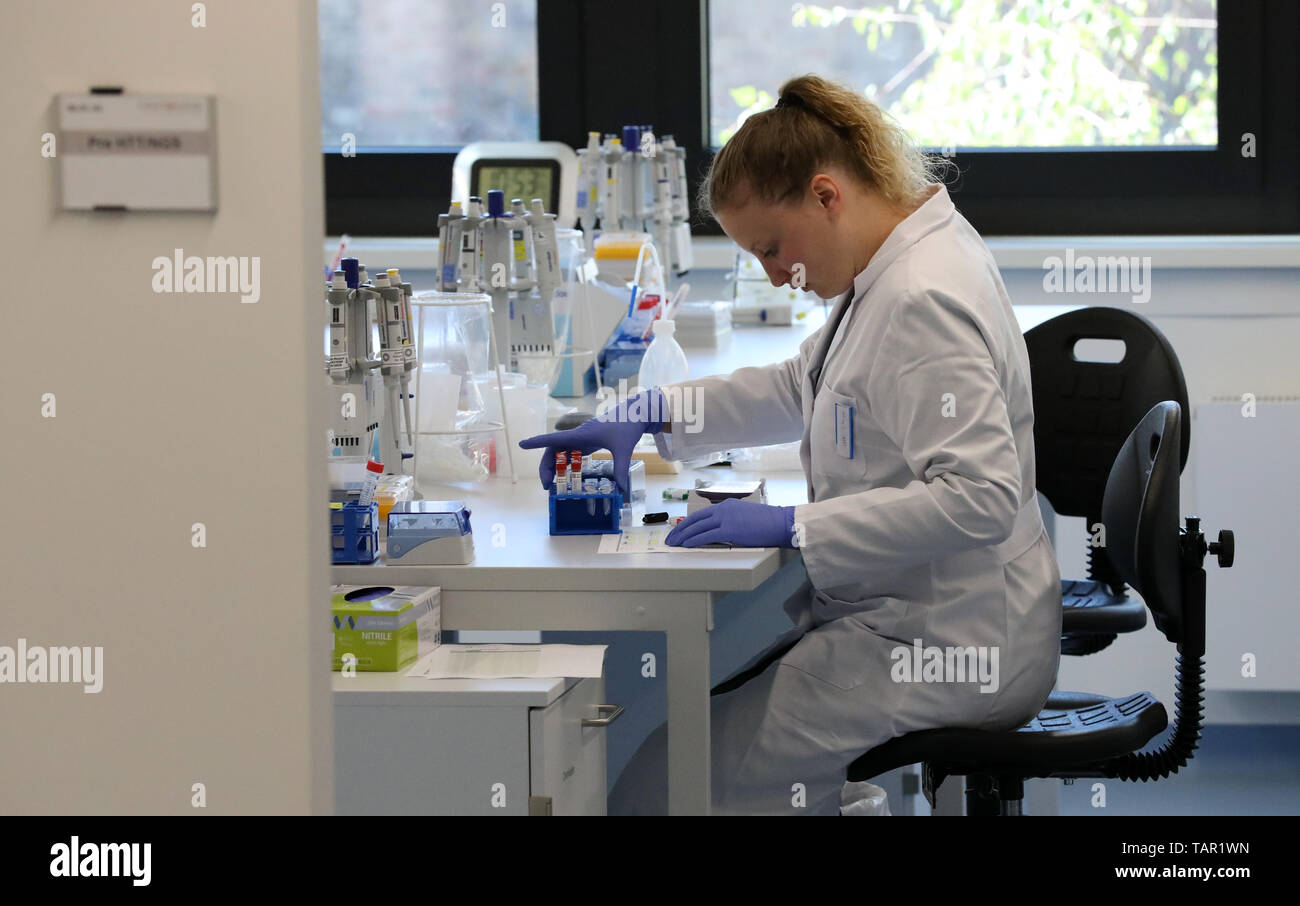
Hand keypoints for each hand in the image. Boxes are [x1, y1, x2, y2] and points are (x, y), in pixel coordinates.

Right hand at [519, 389, 668, 497]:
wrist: (636, 413)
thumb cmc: (627, 426)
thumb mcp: (624, 449)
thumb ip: (621, 469)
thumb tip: (620, 489)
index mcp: (582, 434)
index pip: (554, 438)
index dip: (537, 442)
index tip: (522, 444)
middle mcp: (578, 435)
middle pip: (553, 449)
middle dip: (546, 467)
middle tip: (546, 486)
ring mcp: (582, 438)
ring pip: (560, 452)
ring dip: (554, 466)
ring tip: (552, 484)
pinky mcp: (588, 441)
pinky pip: (570, 453)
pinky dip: (565, 464)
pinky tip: (565, 475)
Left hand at [665, 499, 797, 548]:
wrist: (780, 522)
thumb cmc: (767, 523)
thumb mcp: (744, 517)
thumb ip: (730, 521)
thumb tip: (719, 532)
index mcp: (726, 505)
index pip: (701, 515)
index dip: (687, 523)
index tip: (678, 530)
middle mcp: (723, 509)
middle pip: (694, 520)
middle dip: (679, 530)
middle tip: (670, 538)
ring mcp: (725, 518)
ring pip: (697, 528)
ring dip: (683, 536)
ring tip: (673, 544)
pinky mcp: (729, 529)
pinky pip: (706, 536)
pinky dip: (693, 540)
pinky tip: (685, 545)